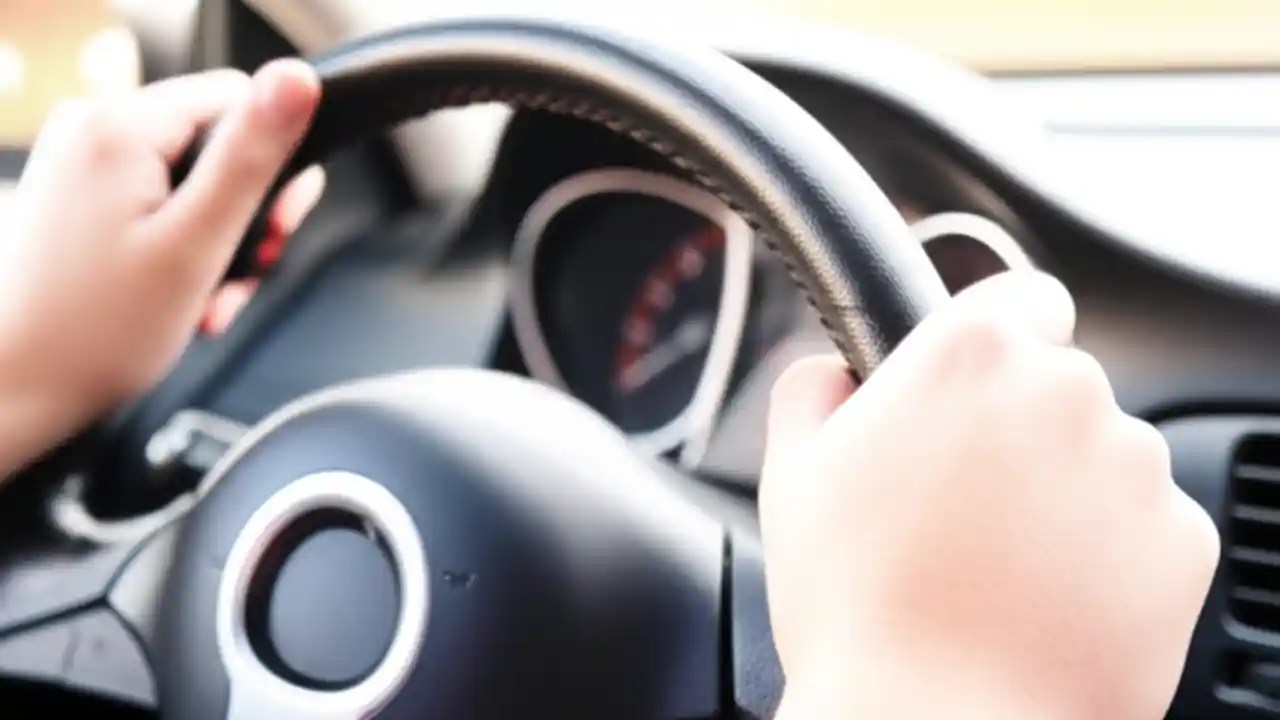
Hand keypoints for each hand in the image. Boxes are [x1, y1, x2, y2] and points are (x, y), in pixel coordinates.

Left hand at [0, 60, 320, 476]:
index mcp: (121, 127)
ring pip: (195, 180)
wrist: (14, 389)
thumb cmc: (94, 333)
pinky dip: (184, 248)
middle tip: (243, 273)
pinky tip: (183, 295)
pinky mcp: (78, 195)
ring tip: (208, 298)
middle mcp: (92, 129)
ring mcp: (80, 163)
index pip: (241, 101)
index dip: (274, 167)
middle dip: (246, 217)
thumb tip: (296, 80)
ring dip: (220, 244)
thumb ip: (250, 158)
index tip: (274, 228)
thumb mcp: (197, 243)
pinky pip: (159, 201)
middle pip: (219, 143)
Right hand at [761, 271, 1218, 718]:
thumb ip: (814, 387)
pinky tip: (1043, 596)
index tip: (972, 392)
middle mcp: (1068, 391)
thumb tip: (832, 370)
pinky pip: (1145, 525)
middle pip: (1059, 382)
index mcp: (972, 353)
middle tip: (961, 501)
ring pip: (1105, 455)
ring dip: (1064, 489)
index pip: (1020, 297)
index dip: (993, 343)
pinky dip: (1108, 552)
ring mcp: (1136, 468)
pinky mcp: (1182, 543)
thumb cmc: (857, 604)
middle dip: (1020, 426)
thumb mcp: (792, 474)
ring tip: (998, 563)